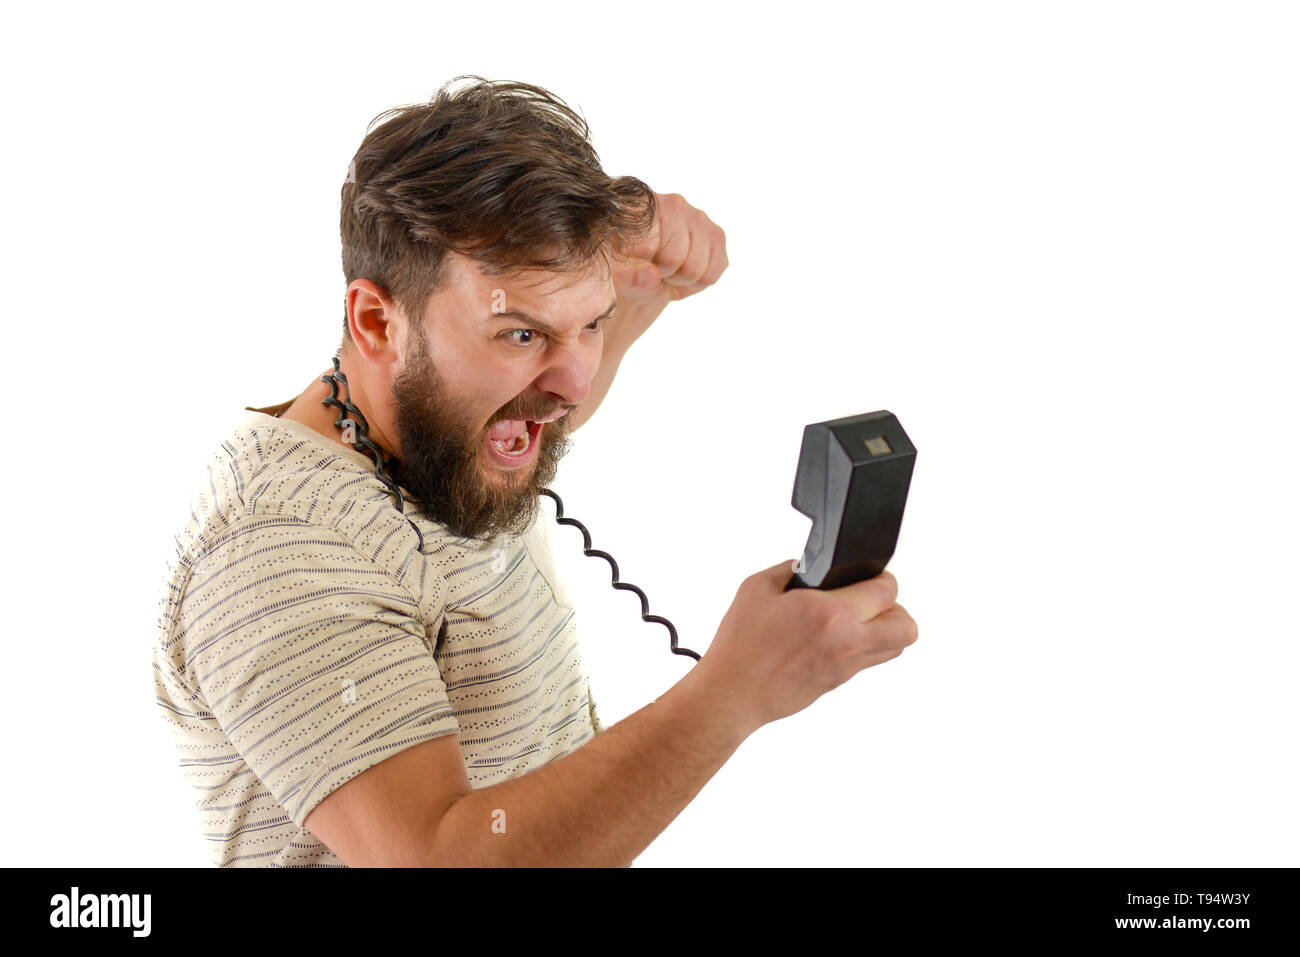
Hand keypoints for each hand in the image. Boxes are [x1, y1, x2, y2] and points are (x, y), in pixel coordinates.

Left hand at [610, 192, 728, 303]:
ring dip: (679, 280)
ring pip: (695, 269)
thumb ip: (627, 277)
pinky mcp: (717, 235)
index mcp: (640, 203)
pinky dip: (697, 283)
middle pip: (674, 258)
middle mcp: (673, 202)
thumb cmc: (624, 268)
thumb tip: (652, 277)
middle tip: (652, 270)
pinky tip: (683, 272)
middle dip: (662, 274)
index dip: (640, 266)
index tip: (632, 264)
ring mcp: (699, 216)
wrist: (644, 274)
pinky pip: (711, 274)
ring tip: (667, 271)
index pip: (646, 244)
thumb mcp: (616, 275)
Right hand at [695, 562, 918, 734]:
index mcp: (829, 613)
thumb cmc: (741, 644)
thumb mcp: (758, 588)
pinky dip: (865, 646)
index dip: (881, 577)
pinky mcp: (839, 683)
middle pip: (906, 625)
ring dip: (886, 629)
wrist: (733, 692)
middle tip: (870, 599)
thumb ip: (791, 569)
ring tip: (859, 619)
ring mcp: (846, 666)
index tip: (868, 575)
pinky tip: (838, 637)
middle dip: (895, 607)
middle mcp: (846, 641)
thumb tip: (810, 566)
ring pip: (896, 648)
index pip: (886, 590)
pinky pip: (871, 660)